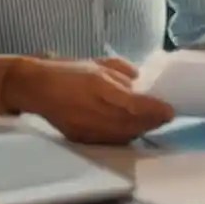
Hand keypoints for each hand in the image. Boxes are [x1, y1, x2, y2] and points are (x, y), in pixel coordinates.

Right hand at [12, 57, 175, 144]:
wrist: (34, 87)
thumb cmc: (67, 70)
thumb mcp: (96, 62)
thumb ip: (122, 69)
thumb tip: (142, 80)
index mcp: (97, 85)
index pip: (133, 103)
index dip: (154, 109)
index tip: (170, 109)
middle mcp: (92, 108)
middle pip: (131, 123)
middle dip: (152, 121)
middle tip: (166, 115)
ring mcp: (85, 126)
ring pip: (123, 135)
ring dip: (141, 129)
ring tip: (152, 121)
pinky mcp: (80, 138)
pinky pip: (110, 141)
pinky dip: (126, 135)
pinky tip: (132, 128)